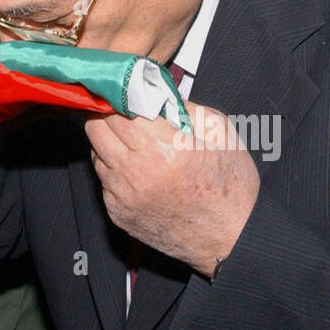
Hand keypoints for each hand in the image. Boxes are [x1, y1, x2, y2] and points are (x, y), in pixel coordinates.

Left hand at [85, 103, 259, 277]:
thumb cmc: (232, 184)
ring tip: (132, 142)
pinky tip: (136, 170)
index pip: (117, 108)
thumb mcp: (219, 132)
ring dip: (107, 142)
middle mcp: (137, 172)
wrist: (234, 239)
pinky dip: (114, 170)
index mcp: (164, 147)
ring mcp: (124, 196)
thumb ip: (182, 106)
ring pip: (95, 153)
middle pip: (96, 127)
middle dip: (106, 114)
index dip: (118, 95)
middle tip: (121, 111)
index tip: (122, 90)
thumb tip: (152, 91)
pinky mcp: (118, 214)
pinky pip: (103, 181)